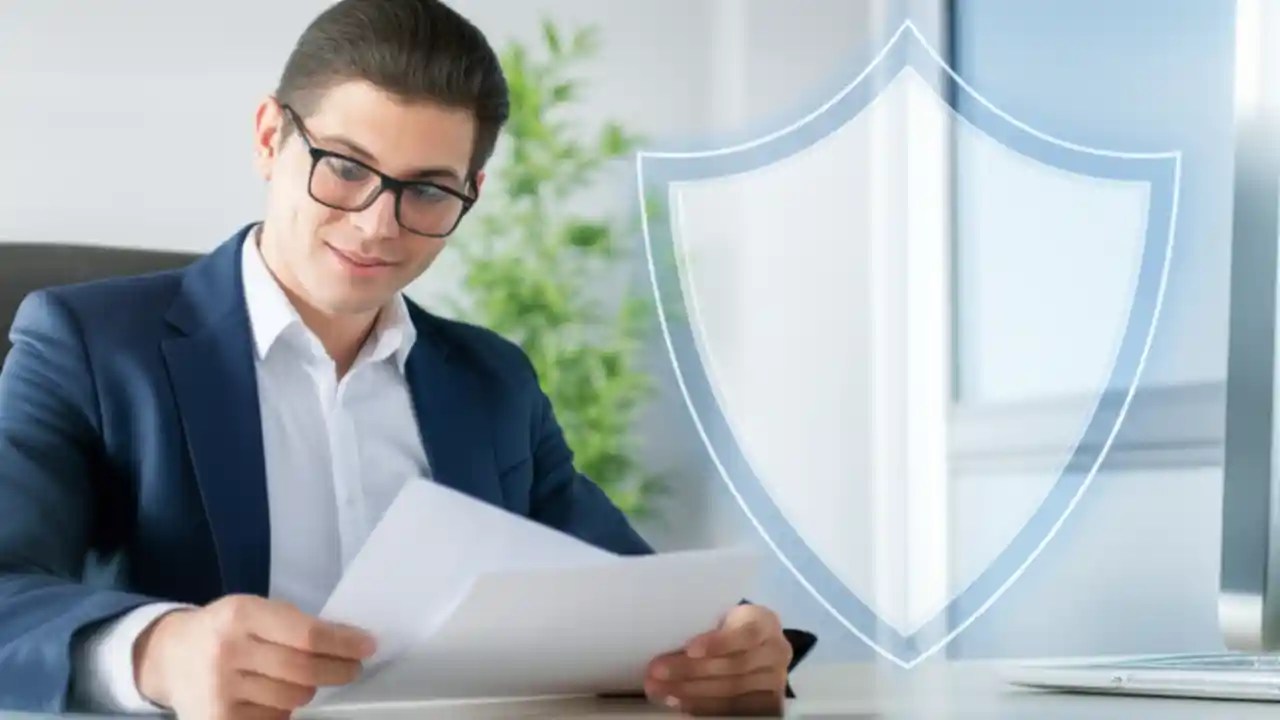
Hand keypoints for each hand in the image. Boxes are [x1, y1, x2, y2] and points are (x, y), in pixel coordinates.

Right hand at [134, 594, 376, 719]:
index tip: (368, 646)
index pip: (307, 634)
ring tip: (305, 680)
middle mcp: (227, 652)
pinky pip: (273, 719)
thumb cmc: (225, 630)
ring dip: (309, 691)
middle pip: (304, 670)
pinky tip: (277, 697)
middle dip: (338, 670)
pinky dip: (285, 711)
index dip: (344, 643)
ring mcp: (220, 691)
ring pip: (293, 699)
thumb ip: (294, 625)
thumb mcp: (253, 611)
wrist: (168, 656)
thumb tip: (350, 643)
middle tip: (353, 669)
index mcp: (242, 615)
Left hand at [644, 604, 792, 715]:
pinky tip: (681, 705)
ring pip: (731, 691)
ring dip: (691, 692)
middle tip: (656, 672)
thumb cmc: (731, 626)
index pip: (744, 633)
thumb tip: (662, 641)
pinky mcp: (769, 701)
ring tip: (661, 690)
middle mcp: (776, 651)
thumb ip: (703, 626)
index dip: (718, 643)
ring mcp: (774, 680)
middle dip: (690, 671)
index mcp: (764, 622)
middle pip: (733, 666)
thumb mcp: (722, 616)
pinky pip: (735, 710)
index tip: (690, 649)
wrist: (758, 645)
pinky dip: (705, 708)